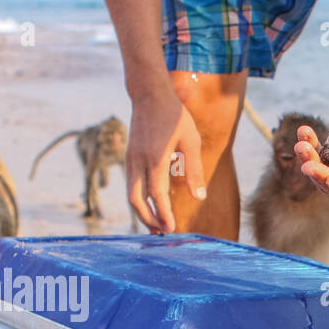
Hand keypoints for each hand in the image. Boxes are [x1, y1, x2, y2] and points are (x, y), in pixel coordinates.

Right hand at [126, 87, 206, 232]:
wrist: (149, 94)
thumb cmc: (174, 116)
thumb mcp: (192, 141)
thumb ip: (195, 170)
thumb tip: (199, 197)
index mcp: (155, 160)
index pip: (157, 196)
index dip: (164, 215)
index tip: (173, 230)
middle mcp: (138, 162)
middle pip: (136, 200)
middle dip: (148, 220)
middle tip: (163, 234)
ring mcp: (131, 159)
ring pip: (131, 194)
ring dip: (142, 212)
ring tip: (156, 226)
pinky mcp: (130, 157)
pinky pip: (131, 184)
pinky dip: (140, 199)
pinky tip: (152, 206)